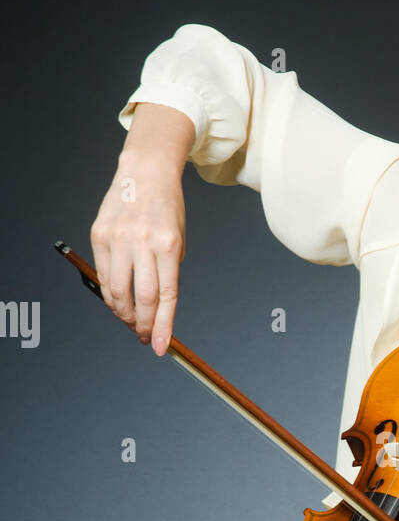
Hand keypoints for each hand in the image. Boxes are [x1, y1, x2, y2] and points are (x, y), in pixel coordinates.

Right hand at [89, 105, 193, 352]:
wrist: (145, 173)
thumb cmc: (166, 210)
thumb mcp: (177, 240)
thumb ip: (167, 272)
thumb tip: (156, 311)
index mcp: (168, 244)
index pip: (166, 295)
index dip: (162, 326)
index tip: (160, 347)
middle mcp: (142, 241)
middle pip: (141, 298)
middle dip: (143, 325)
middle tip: (145, 336)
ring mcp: (118, 238)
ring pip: (116, 291)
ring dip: (124, 313)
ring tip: (131, 321)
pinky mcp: (98, 235)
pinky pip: (103, 274)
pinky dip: (110, 293)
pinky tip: (117, 301)